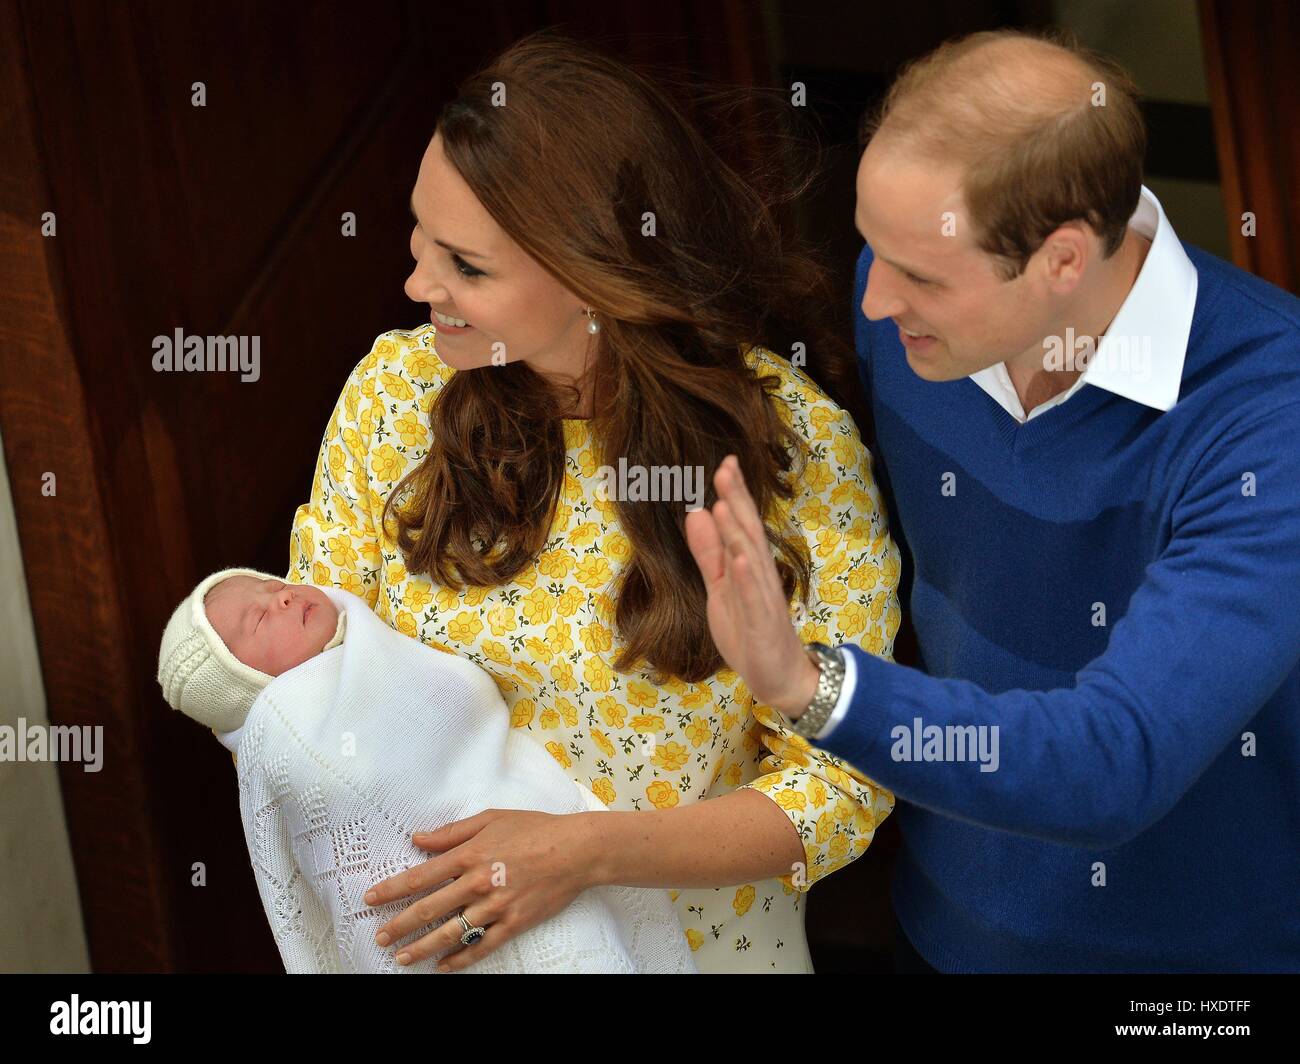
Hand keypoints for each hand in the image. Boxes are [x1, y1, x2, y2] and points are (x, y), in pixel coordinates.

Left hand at [363, 808, 597, 971]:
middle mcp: (478, 883)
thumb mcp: (491, 818)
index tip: (370, 898)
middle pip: (429, 909)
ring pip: (451, 933)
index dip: (392, 889)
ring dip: (423, 947)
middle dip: (399, 924)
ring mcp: (496, 906)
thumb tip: (418, 838)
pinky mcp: (514, 923)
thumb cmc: (535, 828)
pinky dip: (461, 960)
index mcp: (470, 854)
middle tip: (379, 936)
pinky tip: (443, 967)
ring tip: (401, 957)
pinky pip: (482, 947)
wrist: (577, 850)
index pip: (421, 876)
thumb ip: (452, 832)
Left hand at [684, 454, 821, 718]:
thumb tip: (698, 513)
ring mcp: (763, 599)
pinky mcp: (762, 624)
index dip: (733, 494)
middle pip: (748, 533)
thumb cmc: (749, 630)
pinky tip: (740, 559)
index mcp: (748, 566)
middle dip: (738, 501)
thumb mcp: (720, 587)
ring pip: (751, 561)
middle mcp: (759, 576)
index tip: (725, 462)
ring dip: (739, 533)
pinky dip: (748, 579)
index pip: (741, 524)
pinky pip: (755, 599)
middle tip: (727, 467)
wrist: (778, 677)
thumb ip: (709, 553)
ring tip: (725, 504)